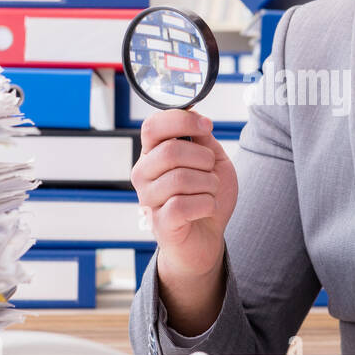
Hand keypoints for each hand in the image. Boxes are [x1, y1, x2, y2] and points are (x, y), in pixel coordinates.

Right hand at [132, 110, 238, 283]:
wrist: (206, 238)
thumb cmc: (204, 197)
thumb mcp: (211, 161)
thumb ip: (202, 139)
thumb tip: (197, 116)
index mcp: (153, 154)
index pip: (152, 126)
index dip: (182, 121)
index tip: (206, 127)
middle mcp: (143, 174)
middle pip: (170, 151)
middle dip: (204, 159)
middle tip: (210, 171)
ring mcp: (148, 199)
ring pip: (181, 178)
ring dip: (209, 184)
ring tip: (209, 192)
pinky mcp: (160, 223)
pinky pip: (184, 205)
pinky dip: (207, 204)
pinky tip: (207, 208)